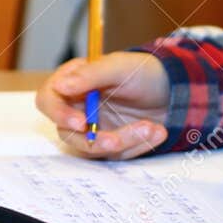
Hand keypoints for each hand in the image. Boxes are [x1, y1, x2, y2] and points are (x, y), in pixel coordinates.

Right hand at [36, 52, 170, 158]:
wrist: (173, 90)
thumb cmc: (143, 71)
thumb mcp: (120, 67)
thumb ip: (90, 75)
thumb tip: (60, 86)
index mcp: (72, 82)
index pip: (48, 100)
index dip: (59, 114)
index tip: (82, 123)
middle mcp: (77, 108)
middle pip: (68, 133)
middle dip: (95, 139)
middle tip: (118, 140)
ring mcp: (92, 128)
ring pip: (92, 149)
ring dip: (123, 142)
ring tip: (152, 128)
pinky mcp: (110, 144)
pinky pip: (115, 155)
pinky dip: (136, 147)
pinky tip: (156, 132)